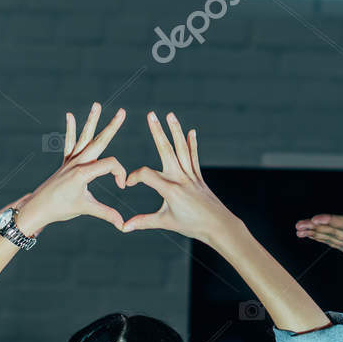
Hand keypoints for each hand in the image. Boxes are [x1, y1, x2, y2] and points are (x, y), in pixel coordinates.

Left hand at [19, 104, 127, 233]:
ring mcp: (70, 161)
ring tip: (97, 105)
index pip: (110, 165)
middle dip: (112, 126)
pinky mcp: (65, 163)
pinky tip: (69, 116)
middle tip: (122, 111)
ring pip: (84, 137)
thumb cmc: (61, 208)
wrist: (38, 208)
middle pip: (99, 141)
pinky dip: (70, 130)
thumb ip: (106, 214)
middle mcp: (77, 162)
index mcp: (84, 172)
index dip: (120, 174)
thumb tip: (123, 225)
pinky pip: (69, 143)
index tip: (121, 186)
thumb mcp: (86, 209)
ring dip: (91, 121)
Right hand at [122, 112, 235, 243]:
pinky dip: (192, 144)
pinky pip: (194, 157)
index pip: (147, 175)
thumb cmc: (191, 225)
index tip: (127, 184)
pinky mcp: (198, 177)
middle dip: (158, 131)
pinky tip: (191, 131)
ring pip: (182, 149)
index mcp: (170, 190)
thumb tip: (124, 227)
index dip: (133, 177)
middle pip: (167, 150)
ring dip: (176, 130)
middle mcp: (181, 179)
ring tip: (170, 115)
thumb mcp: (165, 223)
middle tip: (151, 114)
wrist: (218, 226)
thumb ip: (144, 222)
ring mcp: (191, 176)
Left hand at [296, 167, 342, 265]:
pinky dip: (321, 238)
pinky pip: (334, 244)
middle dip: (317, 228)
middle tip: (300, 225)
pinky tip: (308, 235)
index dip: (332, 222)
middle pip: (336, 233)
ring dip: (315, 234)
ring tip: (299, 229)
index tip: (317, 219)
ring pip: (332, 239)